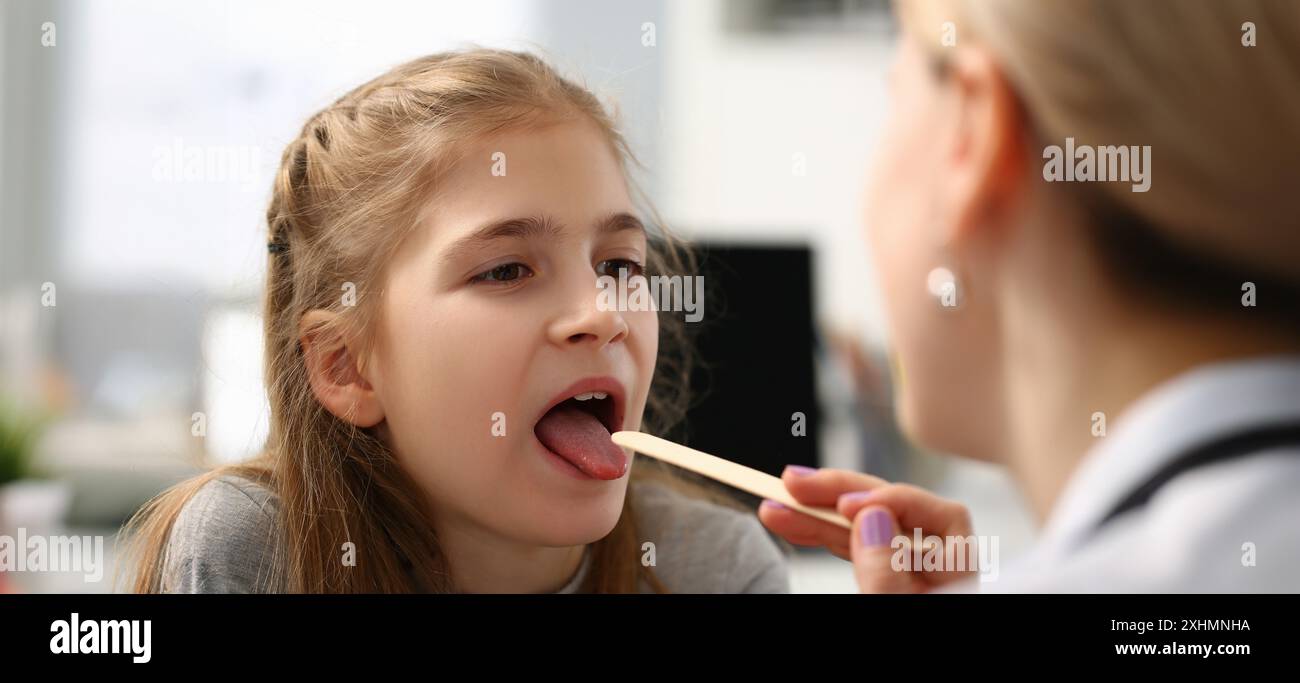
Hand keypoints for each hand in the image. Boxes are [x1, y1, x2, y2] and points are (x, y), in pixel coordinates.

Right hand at [757, 466, 975, 592]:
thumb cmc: (911, 659)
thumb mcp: (892, 612)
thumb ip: (885, 572)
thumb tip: (871, 514)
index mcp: (960, 579)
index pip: (942, 516)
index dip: (892, 502)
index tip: (846, 507)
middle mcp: (939, 575)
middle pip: (897, 515)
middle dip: (841, 495)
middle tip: (791, 482)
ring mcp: (911, 581)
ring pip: (868, 533)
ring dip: (819, 514)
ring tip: (775, 503)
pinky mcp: (885, 587)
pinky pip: (856, 553)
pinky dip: (824, 538)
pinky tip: (794, 523)